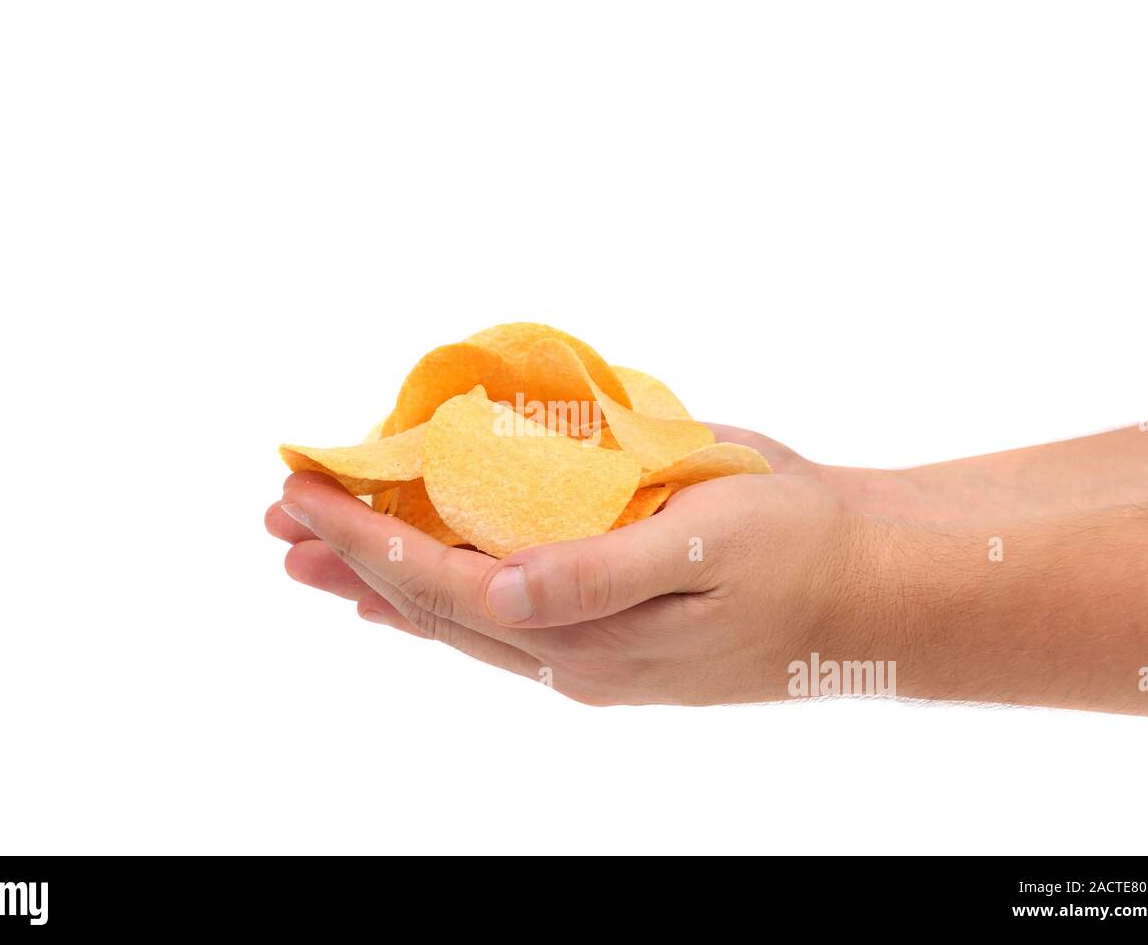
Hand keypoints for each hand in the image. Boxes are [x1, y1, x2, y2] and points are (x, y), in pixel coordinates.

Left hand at [266, 469, 879, 704]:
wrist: (868, 587)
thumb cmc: (798, 551)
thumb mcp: (709, 547)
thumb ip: (599, 575)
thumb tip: (502, 592)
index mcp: (586, 631)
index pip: (445, 582)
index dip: (367, 537)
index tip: (303, 494)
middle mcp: (571, 652)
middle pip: (434, 605)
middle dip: (353, 560)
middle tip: (280, 523)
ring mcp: (587, 650)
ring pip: (460, 617)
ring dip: (383, 582)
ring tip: (315, 558)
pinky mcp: (609, 635)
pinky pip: (502, 619)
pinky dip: (442, 600)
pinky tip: (415, 596)